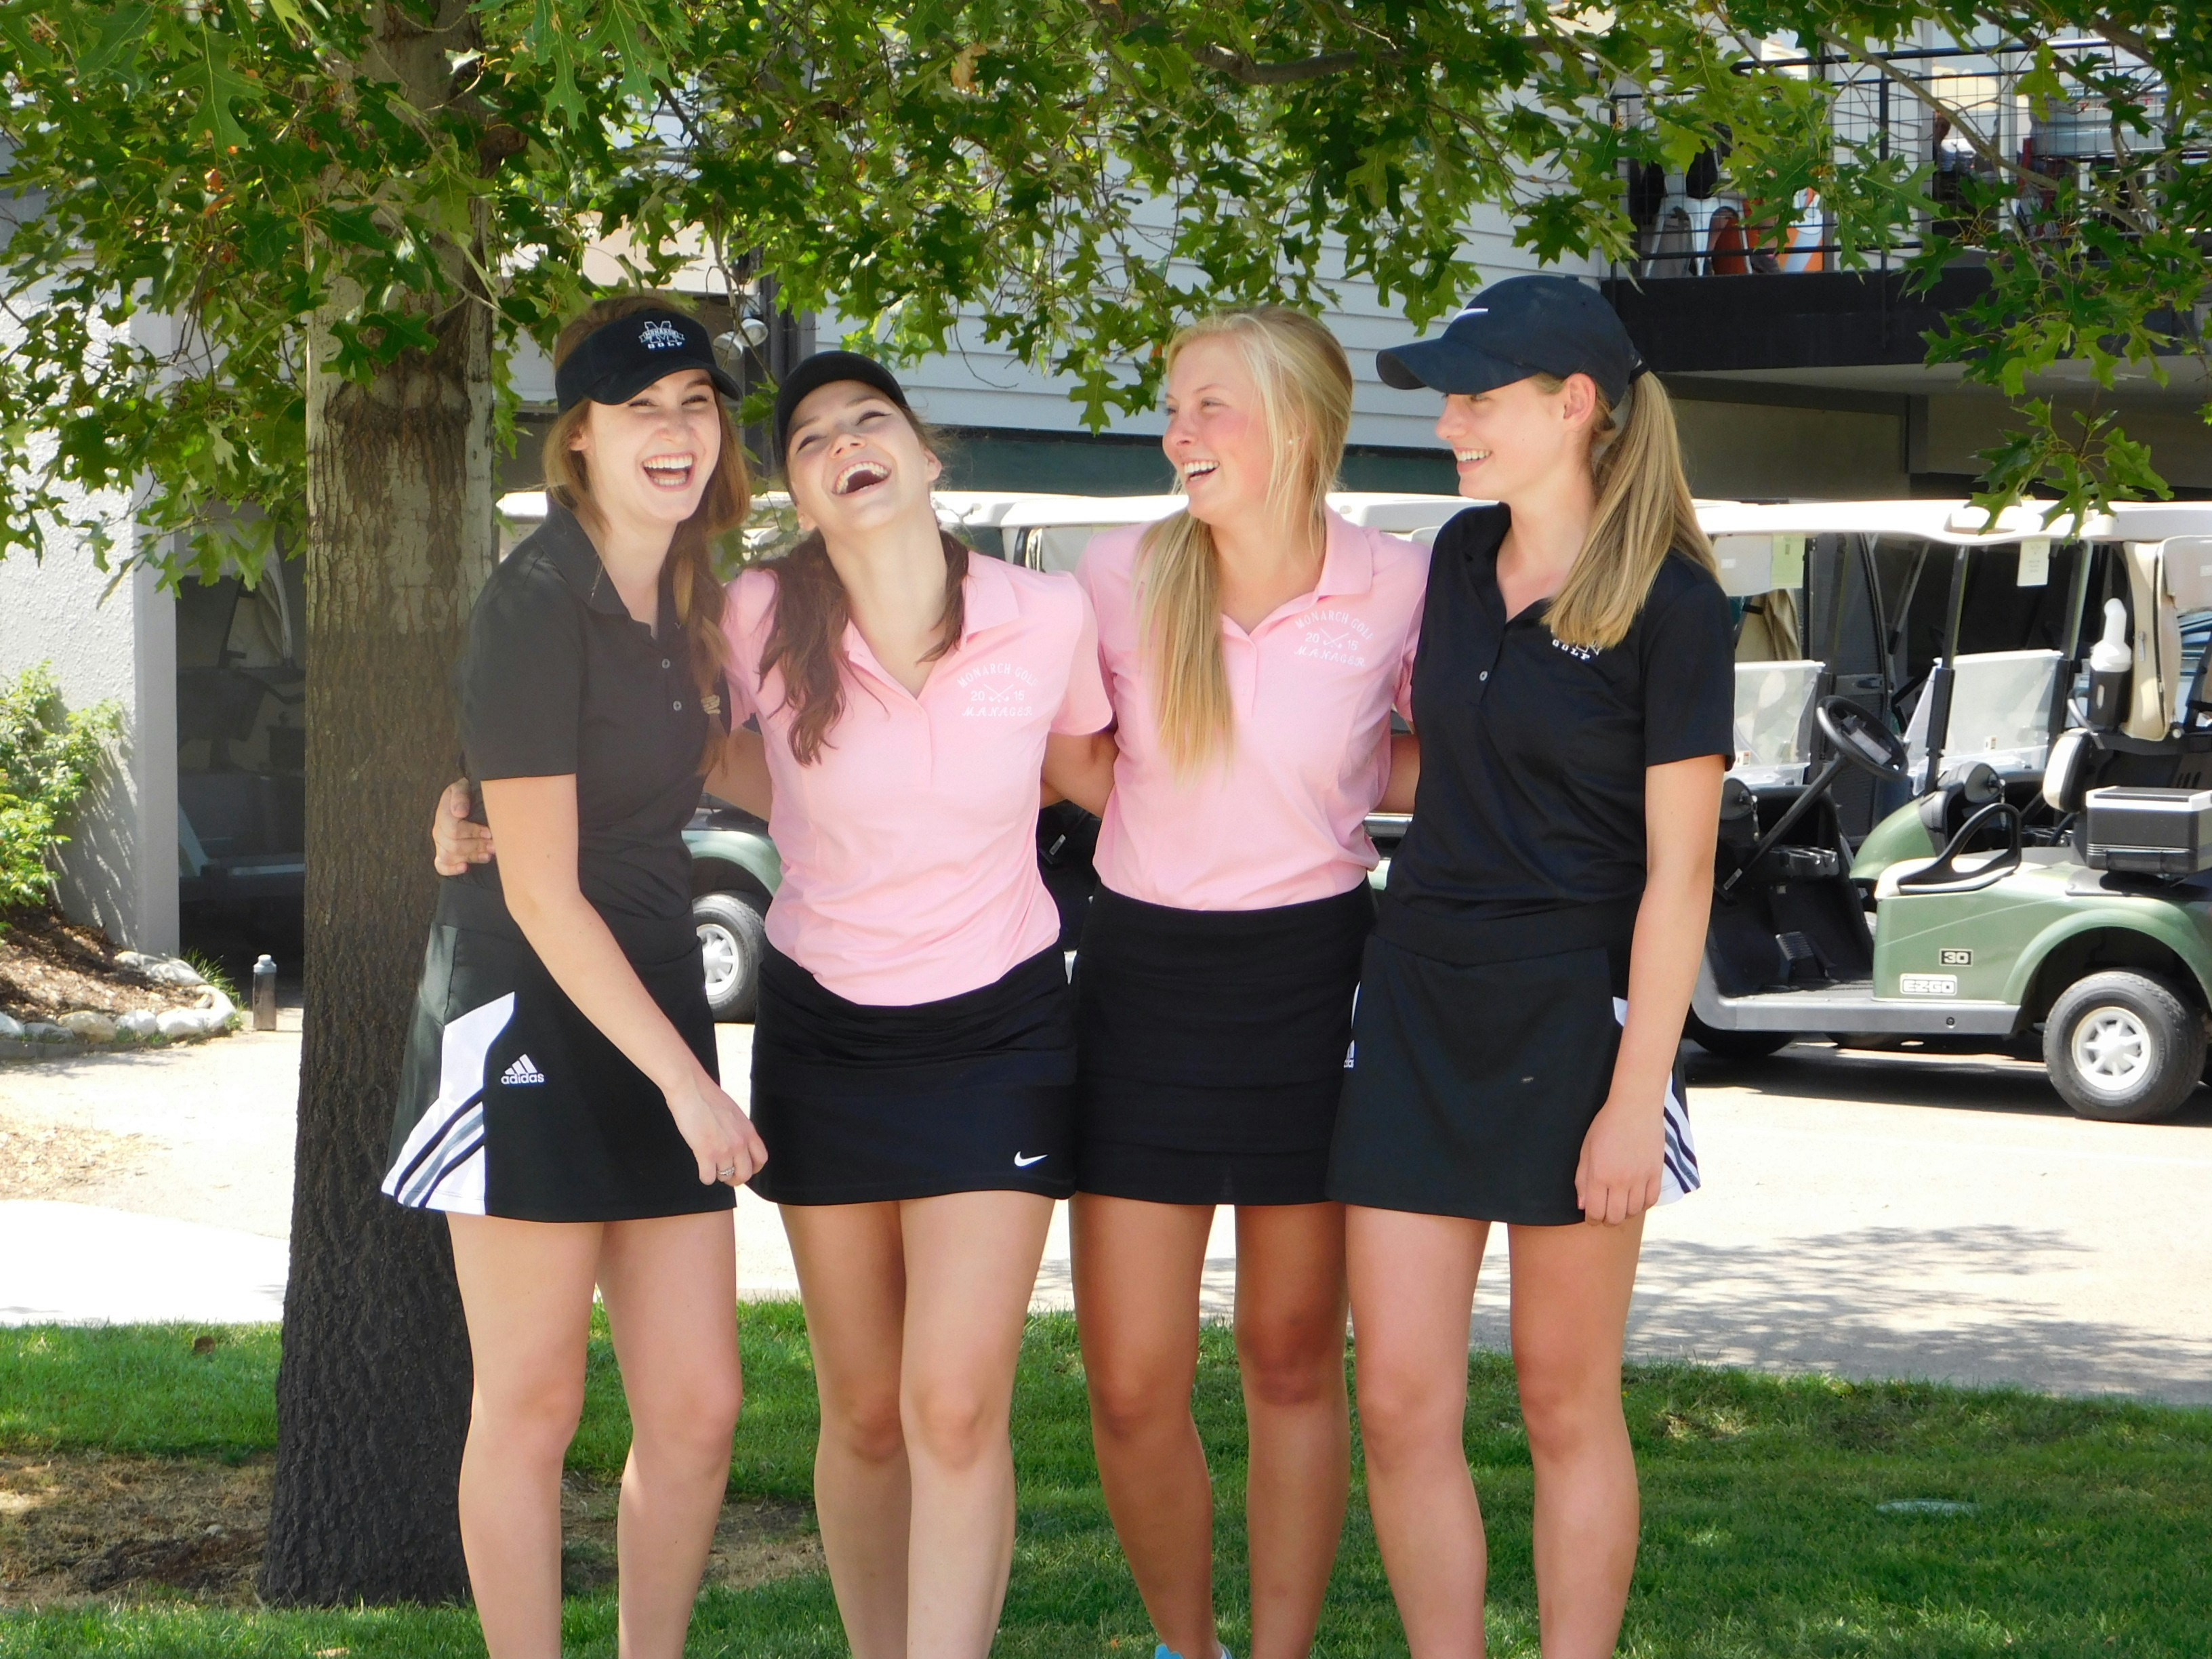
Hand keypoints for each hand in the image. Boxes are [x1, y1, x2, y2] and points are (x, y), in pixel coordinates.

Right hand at [432, 779, 495, 875]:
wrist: (467, 800)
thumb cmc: (467, 794)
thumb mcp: (463, 787)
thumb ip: (460, 796)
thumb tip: (459, 812)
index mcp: (443, 813)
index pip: (453, 828)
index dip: (472, 832)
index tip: (490, 832)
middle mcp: (439, 830)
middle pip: (453, 845)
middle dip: (476, 846)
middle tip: (495, 846)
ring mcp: (440, 843)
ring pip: (450, 856)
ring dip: (471, 856)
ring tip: (489, 855)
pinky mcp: (442, 854)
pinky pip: (440, 866)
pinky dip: (452, 869)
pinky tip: (465, 867)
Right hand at [663, 1068, 767, 1186]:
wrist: (691, 1090)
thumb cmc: (708, 1097)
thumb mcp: (734, 1113)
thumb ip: (739, 1130)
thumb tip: (738, 1144)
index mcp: (748, 1131)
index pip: (761, 1159)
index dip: (753, 1168)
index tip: (744, 1170)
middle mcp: (739, 1142)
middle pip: (745, 1173)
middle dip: (735, 1178)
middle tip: (726, 1176)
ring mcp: (724, 1149)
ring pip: (725, 1176)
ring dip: (717, 1174)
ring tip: (710, 1166)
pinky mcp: (706, 1154)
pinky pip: (708, 1178)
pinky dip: (705, 1176)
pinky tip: (701, 1168)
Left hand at [1574, 1092, 1663, 1225]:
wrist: (1635, 1107)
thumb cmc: (1606, 1126)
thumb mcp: (1586, 1150)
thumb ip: (1582, 1180)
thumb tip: (1582, 1206)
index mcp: (1600, 1175)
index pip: (1596, 1212)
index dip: (1592, 1219)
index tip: (1591, 1217)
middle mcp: (1621, 1181)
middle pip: (1616, 1217)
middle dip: (1607, 1219)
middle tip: (1605, 1213)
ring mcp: (1641, 1178)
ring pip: (1634, 1212)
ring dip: (1625, 1213)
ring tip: (1620, 1204)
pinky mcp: (1656, 1173)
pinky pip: (1651, 1201)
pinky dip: (1643, 1205)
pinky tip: (1636, 1198)